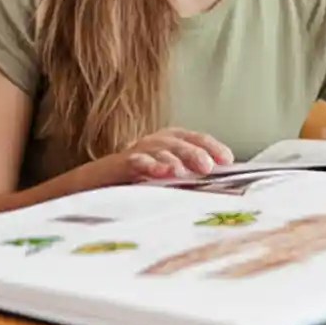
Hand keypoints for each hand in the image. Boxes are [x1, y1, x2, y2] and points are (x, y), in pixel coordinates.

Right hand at [81, 128, 234, 186]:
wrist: (98, 185)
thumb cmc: (140, 181)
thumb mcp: (170, 177)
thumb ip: (192, 177)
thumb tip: (220, 182)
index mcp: (172, 141)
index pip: (196, 138)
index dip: (212, 146)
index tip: (227, 160)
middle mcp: (156, 142)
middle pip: (179, 142)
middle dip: (195, 153)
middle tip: (208, 167)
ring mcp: (138, 151)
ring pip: (158, 150)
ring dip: (172, 159)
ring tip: (181, 172)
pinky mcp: (120, 164)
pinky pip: (136, 162)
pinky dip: (148, 165)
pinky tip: (159, 173)